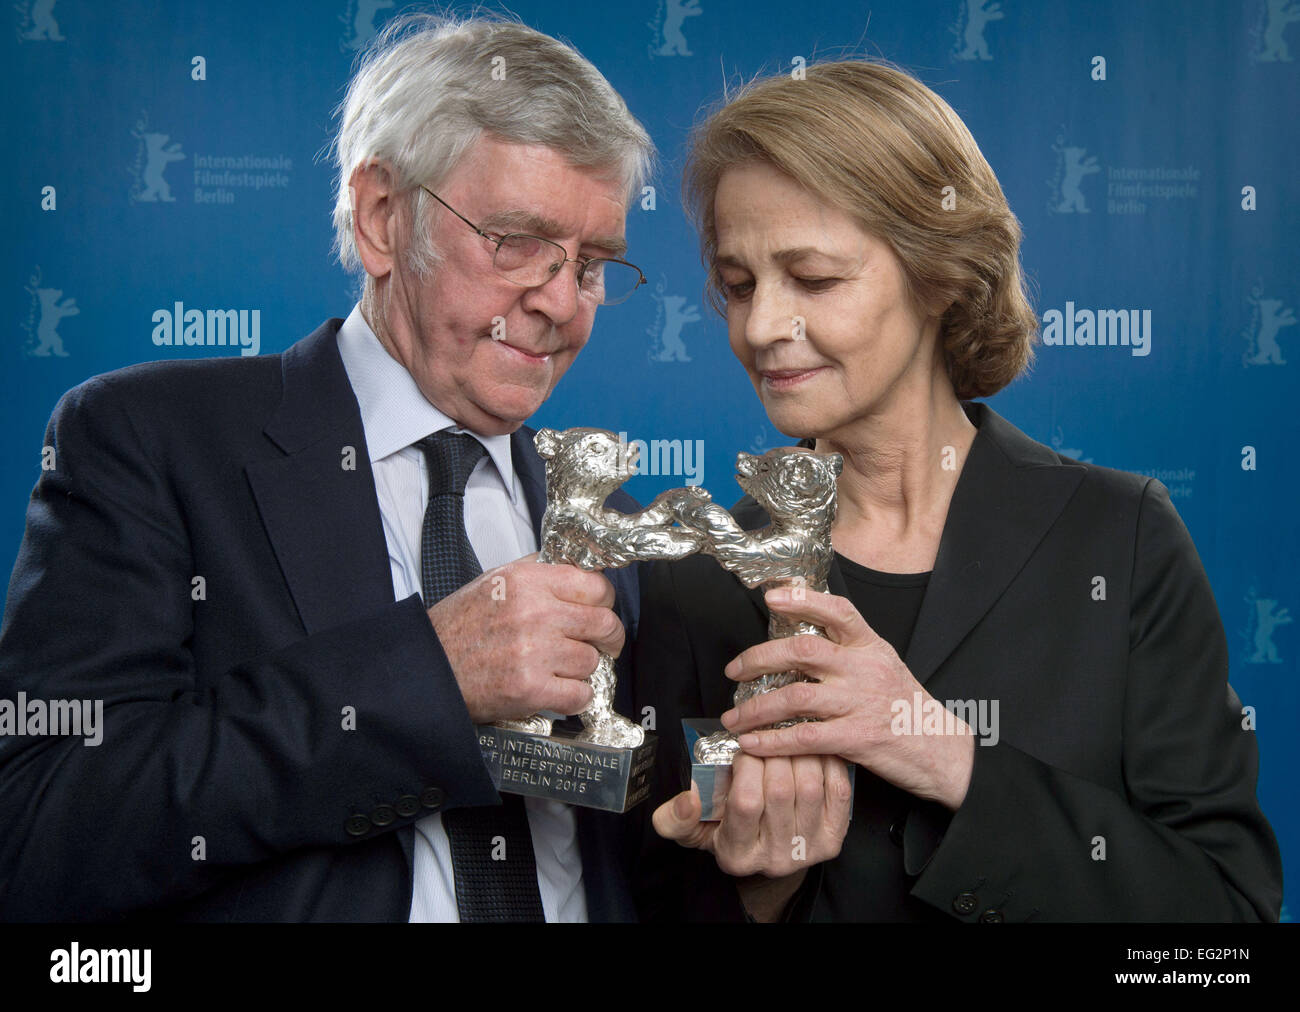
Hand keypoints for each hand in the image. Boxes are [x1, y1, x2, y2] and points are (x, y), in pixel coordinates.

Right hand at [427, 555, 622, 723]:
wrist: (427, 668)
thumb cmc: (456, 627)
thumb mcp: (494, 580)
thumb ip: (537, 571)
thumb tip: (575, 568)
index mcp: (527, 581)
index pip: (595, 585)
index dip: (603, 600)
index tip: (599, 609)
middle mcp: (535, 613)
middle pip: (604, 623)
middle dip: (608, 636)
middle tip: (602, 643)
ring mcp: (534, 653)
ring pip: (592, 661)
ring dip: (581, 668)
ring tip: (559, 667)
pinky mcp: (530, 689)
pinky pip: (580, 694)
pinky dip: (574, 697)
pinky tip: (559, 690)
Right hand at [651, 753, 851, 918]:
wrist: (766, 853)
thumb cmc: (724, 831)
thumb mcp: (690, 829)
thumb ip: (674, 818)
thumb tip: (688, 799)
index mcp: (738, 854)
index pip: (745, 802)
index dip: (746, 765)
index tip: (743, 747)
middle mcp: (776, 858)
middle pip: (780, 790)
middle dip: (773, 752)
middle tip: (768, 736)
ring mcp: (809, 850)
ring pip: (810, 785)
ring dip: (800, 752)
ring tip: (789, 738)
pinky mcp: (834, 838)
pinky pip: (838, 791)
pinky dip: (827, 763)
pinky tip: (814, 750)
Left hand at [720, 588, 975, 810]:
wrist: (943, 750)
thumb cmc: (906, 707)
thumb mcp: (883, 664)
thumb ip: (848, 650)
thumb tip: (798, 636)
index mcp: (871, 646)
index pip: (837, 610)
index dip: (803, 600)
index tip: (772, 597)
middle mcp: (864, 669)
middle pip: (803, 650)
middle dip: (759, 658)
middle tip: (734, 670)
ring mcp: (861, 703)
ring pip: (796, 697)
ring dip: (756, 708)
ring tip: (733, 717)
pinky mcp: (858, 739)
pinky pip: (804, 737)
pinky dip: (772, 742)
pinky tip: (751, 744)